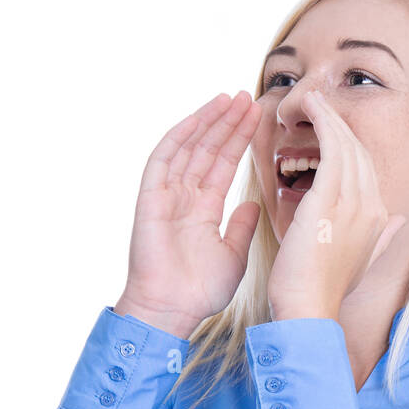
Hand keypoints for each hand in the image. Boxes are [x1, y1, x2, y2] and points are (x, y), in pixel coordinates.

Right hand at [115, 92, 262, 338]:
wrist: (172, 310)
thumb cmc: (200, 291)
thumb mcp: (233, 255)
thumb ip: (242, 227)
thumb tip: (254, 204)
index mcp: (204, 209)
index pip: (224, 164)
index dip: (239, 140)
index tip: (258, 117)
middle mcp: (184, 197)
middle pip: (208, 149)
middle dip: (227, 123)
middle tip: (248, 98)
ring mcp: (166, 195)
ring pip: (188, 148)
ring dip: (208, 122)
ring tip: (230, 99)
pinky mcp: (151, 198)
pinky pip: (163, 160)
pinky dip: (179, 137)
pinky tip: (198, 119)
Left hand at [266, 89, 406, 320]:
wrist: (310, 309)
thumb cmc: (324, 290)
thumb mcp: (361, 262)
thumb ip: (382, 238)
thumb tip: (400, 221)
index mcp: (379, 220)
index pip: (368, 170)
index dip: (351, 146)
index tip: (333, 129)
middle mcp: (372, 207)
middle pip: (360, 153)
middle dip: (341, 125)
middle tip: (321, 103)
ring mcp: (354, 203)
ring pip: (347, 146)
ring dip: (331, 117)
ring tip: (314, 99)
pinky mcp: (330, 200)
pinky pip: (331, 149)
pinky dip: (323, 123)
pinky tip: (313, 107)